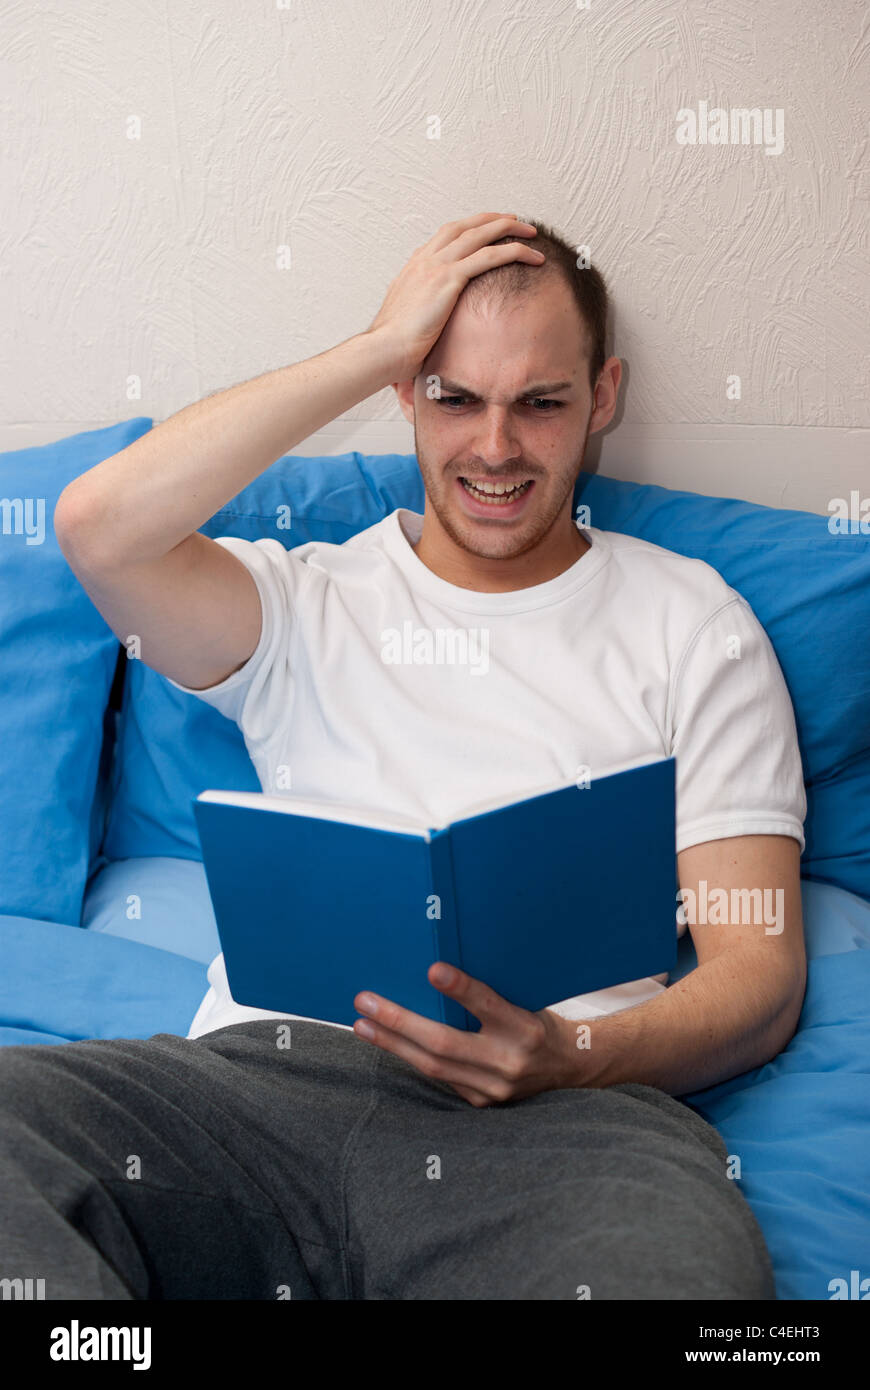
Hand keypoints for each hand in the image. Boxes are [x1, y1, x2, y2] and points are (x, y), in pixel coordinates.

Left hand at [352, 961, 580, 1106]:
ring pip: (433, 1066)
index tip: (432, 970)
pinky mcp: (482, 1102)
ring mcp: (494, 1088)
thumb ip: (487, 996)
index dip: (461, 989)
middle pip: (444, 1043)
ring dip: (393, 1044)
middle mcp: (509, 1062)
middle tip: (365, 1001)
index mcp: (526, 1028)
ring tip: (363, 1024)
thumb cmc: (539, 1022)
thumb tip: (435, 972)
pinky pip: (439, 1078)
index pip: (489, 1005)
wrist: (570, 1067)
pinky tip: (389, 1043)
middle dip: (399, 1022)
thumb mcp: (524, 1000)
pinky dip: (412, 1058)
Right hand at [365, 212, 544, 381]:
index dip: (470, 228)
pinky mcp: (448, 279)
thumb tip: (425, 321)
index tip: (487, 228)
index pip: (446, 236)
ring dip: (508, 229)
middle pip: (464, 226)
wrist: (383, 349)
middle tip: (513, 220)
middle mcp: (425, 259)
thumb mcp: (405, 320)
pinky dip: (513, 251)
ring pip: (479, 235)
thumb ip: (418, 311)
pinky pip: (489, 257)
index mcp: (415, 267)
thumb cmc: (392, 344)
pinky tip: (531, 254)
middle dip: (491, 220)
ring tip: (530, 231)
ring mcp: (436, 266)